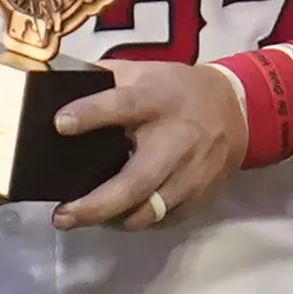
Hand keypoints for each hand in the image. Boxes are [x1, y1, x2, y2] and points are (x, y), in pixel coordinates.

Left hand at [48, 61, 247, 230]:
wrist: (236, 109)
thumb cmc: (177, 90)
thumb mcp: (144, 72)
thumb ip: (105, 79)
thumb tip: (56, 86)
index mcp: (157, 100)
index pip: (123, 106)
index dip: (91, 115)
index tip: (59, 125)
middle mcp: (176, 140)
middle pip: (135, 182)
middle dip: (95, 205)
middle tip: (61, 215)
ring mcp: (191, 173)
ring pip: (148, 212)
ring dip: (111, 219)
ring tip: (83, 216)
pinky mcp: (200, 196)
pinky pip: (163, 221)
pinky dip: (136, 221)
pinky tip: (117, 215)